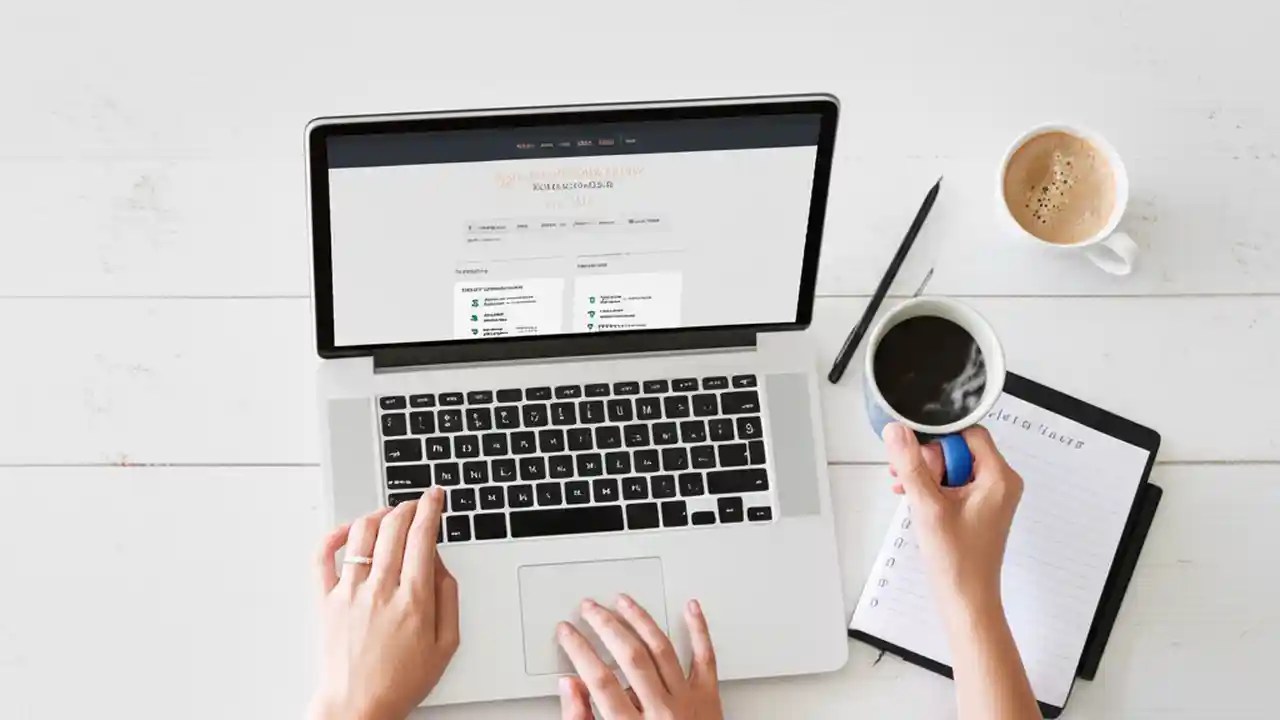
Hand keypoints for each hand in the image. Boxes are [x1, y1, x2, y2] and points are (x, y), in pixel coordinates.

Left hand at [309, 487, 459, 719]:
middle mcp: (381, 590)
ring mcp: (349, 593)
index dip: (432, 508)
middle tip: (416, 504)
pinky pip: (323, 556)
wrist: (358, 708)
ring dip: (377, 514)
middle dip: (408, 506)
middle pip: (393, 527)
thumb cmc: (400, 683)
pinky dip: (334, 535)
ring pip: (361, 533)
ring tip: (387, 515)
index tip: (435, 496)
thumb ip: (448, 598)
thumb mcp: (446, 645)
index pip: (423, 536)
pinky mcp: (326, 601)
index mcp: (414, 600)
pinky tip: (347, 530)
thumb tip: (439, 563)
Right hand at [557, 596, 722, 719]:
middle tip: (589, 609)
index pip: (598, 679)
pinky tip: (691, 609)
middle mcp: (661, 713)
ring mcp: (688, 703)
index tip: (567, 633)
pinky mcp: (709, 699)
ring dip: (640, 619)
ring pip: (662, 649)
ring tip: (623, 601)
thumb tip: (570, 687)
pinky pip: (706, 658)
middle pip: (630, 656)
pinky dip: (699, 630)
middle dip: (605, 625)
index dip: (578, 650)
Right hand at [882, 422, 1023, 612]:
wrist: (966, 598)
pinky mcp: (980, 507)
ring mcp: (991, 495)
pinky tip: (915, 499)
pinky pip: (956, 483)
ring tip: (907, 489)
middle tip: (910, 479)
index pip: (968, 433)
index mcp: (999, 477)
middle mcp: (1001, 482)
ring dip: (928, 474)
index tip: (916, 454)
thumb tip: (897, 432)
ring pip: (954, 466)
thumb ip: (911, 464)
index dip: (938, 440)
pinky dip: (935, 487)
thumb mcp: (927, 506)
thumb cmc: (956, 560)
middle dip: (929, 460)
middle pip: (960, 448)